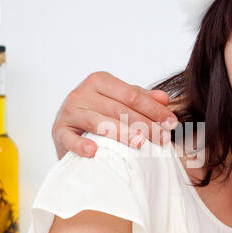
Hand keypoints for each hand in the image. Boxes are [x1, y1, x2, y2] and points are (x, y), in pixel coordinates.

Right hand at [52, 71, 176, 158]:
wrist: (71, 132)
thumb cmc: (103, 115)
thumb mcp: (123, 104)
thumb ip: (143, 99)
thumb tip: (164, 98)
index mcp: (100, 81)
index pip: (132, 96)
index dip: (154, 110)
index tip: (173, 123)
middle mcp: (82, 93)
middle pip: (119, 109)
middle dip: (145, 125)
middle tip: (163, 139)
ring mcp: (69, 111)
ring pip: (98, 122)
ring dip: (120, 133)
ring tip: (140, 143)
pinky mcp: (58, 131)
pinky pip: (70, 138)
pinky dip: (81, 144)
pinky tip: (94, 151)